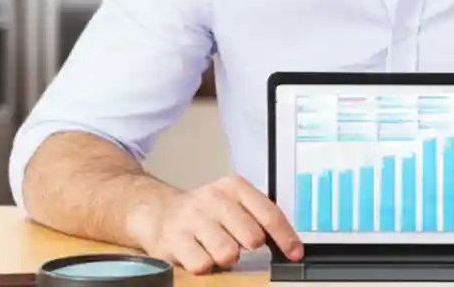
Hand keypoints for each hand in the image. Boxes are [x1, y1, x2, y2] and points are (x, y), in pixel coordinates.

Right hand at [128, 175, 302, 273]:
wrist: (158, 211)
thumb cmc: (204, 212)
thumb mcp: (232, 203)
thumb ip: (258, 218)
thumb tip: (289, 244)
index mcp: (234, 187)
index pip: (269, 213)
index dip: (286, 237)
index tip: (295, 253)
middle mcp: (214, 199)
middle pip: (252, 237)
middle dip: (249, 248)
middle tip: (237, 244)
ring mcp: (193, 219)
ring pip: (228, 254)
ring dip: (226, 258)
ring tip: (215, 249)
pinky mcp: (174, 240)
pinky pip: (203, 265)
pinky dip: (204, 266)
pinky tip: (198, 254)